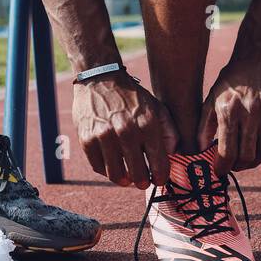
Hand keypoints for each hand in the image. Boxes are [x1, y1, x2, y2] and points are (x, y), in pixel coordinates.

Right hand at [73, 73, 177, 188]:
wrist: (100, 78)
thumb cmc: (131, 96)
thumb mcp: (156, 107)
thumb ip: (169, 131)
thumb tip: (173, 154)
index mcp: (147, 125)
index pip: (159, 164)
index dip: (160, 177)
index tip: (159, 179)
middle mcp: (126, 132)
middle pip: (138, 175)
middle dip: (143, 182)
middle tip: (143, 181)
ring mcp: (105, 137)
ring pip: (116, 175)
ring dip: (124, 180)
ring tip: (127, 178)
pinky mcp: (87, 139)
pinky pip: (98, 167)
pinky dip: (106, 170)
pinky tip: (112, 165)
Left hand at [197, 53, 260, 172]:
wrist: (258, 57)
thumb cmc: (231, 79)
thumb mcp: (212, 98)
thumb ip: (204, 125)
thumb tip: (200, 150)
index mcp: (229, 110)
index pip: (227, 151)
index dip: (222, 166)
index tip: (219, 170)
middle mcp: (250, 112)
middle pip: (246, 156)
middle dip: (237, 166)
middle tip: (231, 166)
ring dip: (253, 163)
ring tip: (244, 160)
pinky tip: (258, 152)